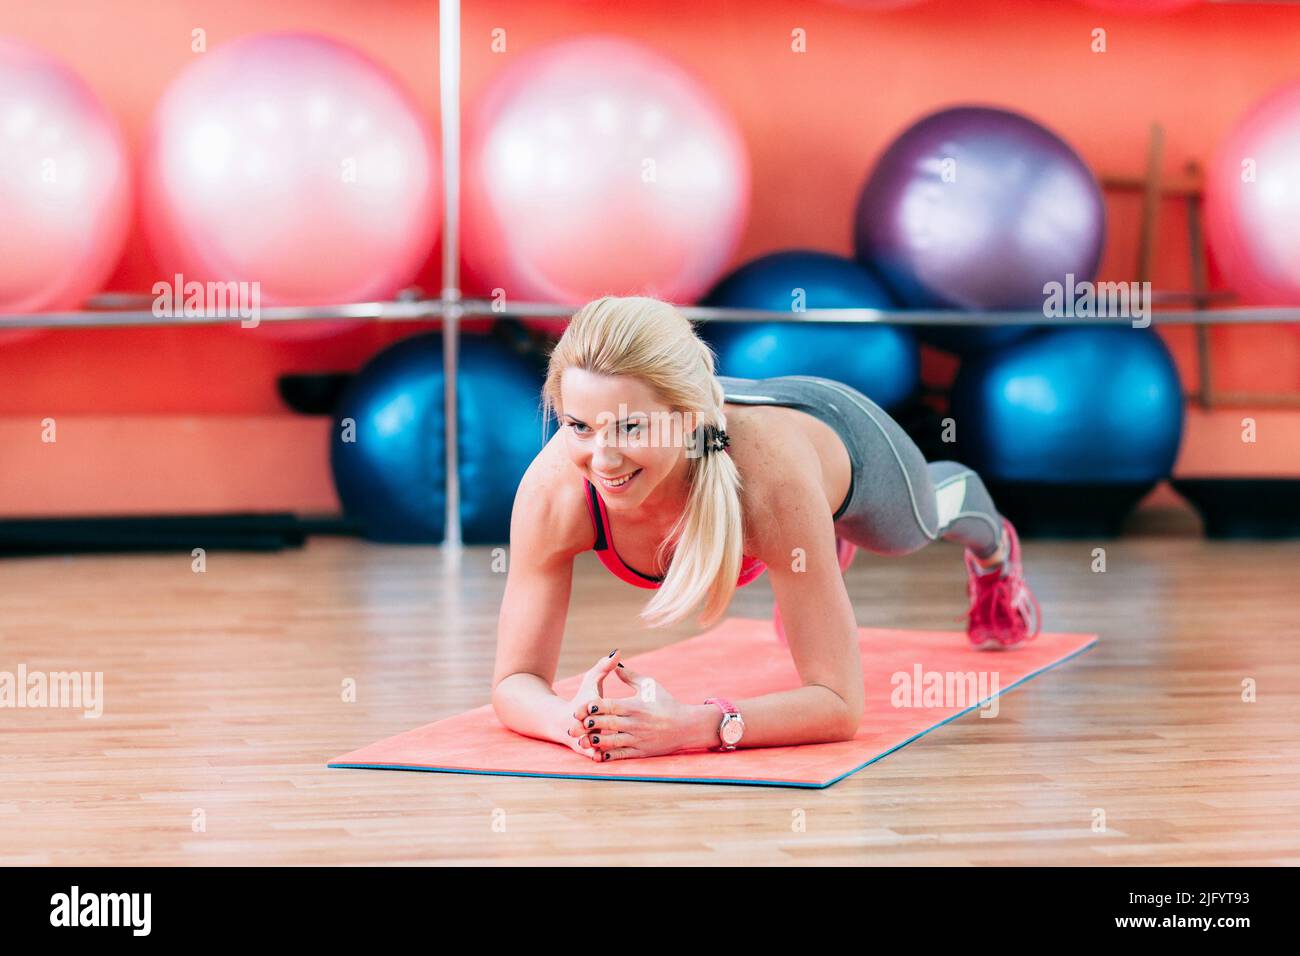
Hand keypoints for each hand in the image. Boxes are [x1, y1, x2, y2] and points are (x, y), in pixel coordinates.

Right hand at [561, 650, 621, 759]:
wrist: (562, 722)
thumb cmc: (582, 698)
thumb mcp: (591, 681)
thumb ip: (604, 667)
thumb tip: (617, 652)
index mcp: (587, 704)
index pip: (593, 703)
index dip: (597, 706)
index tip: (604, 707)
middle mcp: (582, 722)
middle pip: (590, 725)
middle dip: (596, 728)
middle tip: (610, 729)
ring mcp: (582, 737)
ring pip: (588, 742)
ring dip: (594, 745)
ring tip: (604, 750)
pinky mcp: (584, 749)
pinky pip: (590, 754)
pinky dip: (595, 756)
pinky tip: (603, 758)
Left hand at [567, 660, 694, 761]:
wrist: (687, 726)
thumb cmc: (667, 703)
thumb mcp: (650, 685)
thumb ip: (631, 676)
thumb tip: (616, 664)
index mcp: (635, 706)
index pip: (610, 706)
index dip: (594, 707)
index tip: (581, 706)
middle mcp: (635, 723)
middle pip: (608, 723)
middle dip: (590, 724)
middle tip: (574, 724)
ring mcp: (638, 739)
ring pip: (612, 741)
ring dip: (596, 741)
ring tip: (581, 740)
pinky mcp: (641, 751)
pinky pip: (622, 755)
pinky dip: (609, 755)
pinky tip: (597, 754)